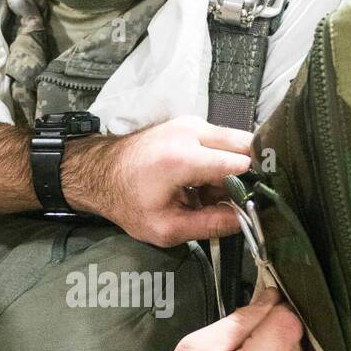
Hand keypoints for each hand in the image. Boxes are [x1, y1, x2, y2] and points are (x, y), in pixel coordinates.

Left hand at [63, 115, 251, 245]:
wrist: (99, 173)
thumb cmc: (127, 202)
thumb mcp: (167, 228)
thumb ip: (209, 225)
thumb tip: (244, 221)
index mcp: (184, 158)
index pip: (241, 164)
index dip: (251, 187)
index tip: (251, 205)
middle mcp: (191, 131)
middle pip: (245, 146)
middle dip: (248, 174)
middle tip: (233, 199)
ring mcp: (191, 122)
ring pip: (236, 142)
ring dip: (233, 168)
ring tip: (212, 193)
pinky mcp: (190, 123)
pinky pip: (221, 139)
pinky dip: (221, 160)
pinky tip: (204, 182)